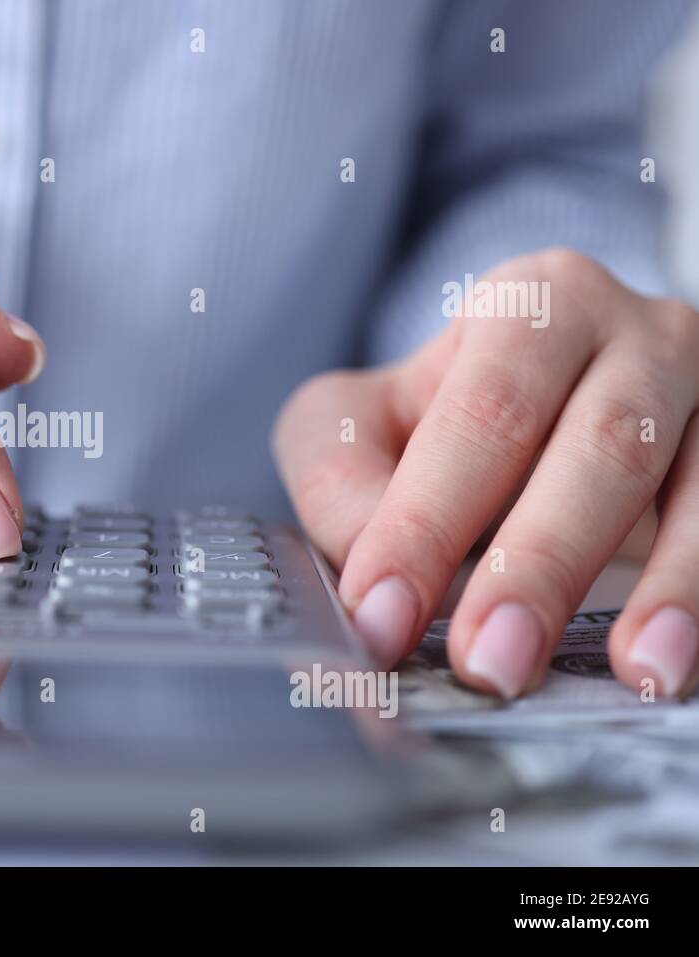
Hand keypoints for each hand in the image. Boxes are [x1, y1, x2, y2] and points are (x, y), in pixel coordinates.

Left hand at [274, 248, 698, 699]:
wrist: (533, 400)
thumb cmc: (431, 415)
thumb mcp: (352, 421)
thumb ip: (339, 481)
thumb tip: (378, 579)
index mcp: (529, 307)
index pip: (482, 414)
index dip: (429, 521)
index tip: (384, 613)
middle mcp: (637, 335)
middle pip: (600, 445)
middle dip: (540, 566)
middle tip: (490, 661)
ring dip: (668, 588)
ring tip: (635, 672)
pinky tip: (680, 657)